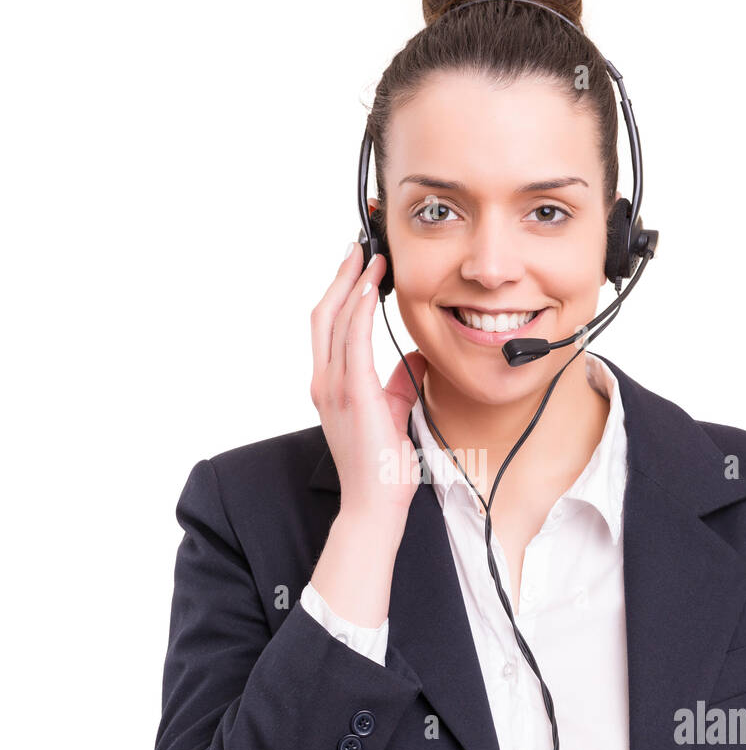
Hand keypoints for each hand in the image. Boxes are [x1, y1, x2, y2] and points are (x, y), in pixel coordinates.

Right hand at [310, 242, 427, 521]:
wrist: (376, 502)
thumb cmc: (383, 466)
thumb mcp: (394, 410)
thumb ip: (400, 381)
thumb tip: (417, 357)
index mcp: (331, 385)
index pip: (329, 326)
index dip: (341, 292)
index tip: (358, 267)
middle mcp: (325, 381)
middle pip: (324, 313)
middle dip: (341, 276)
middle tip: (359, 247)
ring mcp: (334, 387)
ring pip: (334, 319)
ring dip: (352, 283)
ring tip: (369, 257)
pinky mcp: (352, 393)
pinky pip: (353, 339)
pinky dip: (359, 309)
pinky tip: (371, 287)